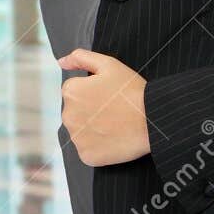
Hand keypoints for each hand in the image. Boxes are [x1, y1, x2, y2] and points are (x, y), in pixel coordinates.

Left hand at [56, 49, 149, 165]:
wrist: (152, 119)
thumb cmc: (132, 91)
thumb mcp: (108, 64)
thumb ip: (80, 57)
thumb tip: (61, 62)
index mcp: (70, 92)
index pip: (76, 92)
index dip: (94, 93)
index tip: (109, 97)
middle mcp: (67, 115)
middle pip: (76, 113)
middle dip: (91, 111)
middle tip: (114, 111)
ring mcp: (77, 138)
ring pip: (82, 132)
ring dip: (94, 130)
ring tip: (115, 125)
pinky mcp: (87, 156)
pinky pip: (89, 151)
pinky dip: (99, 148)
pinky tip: (114, 140)